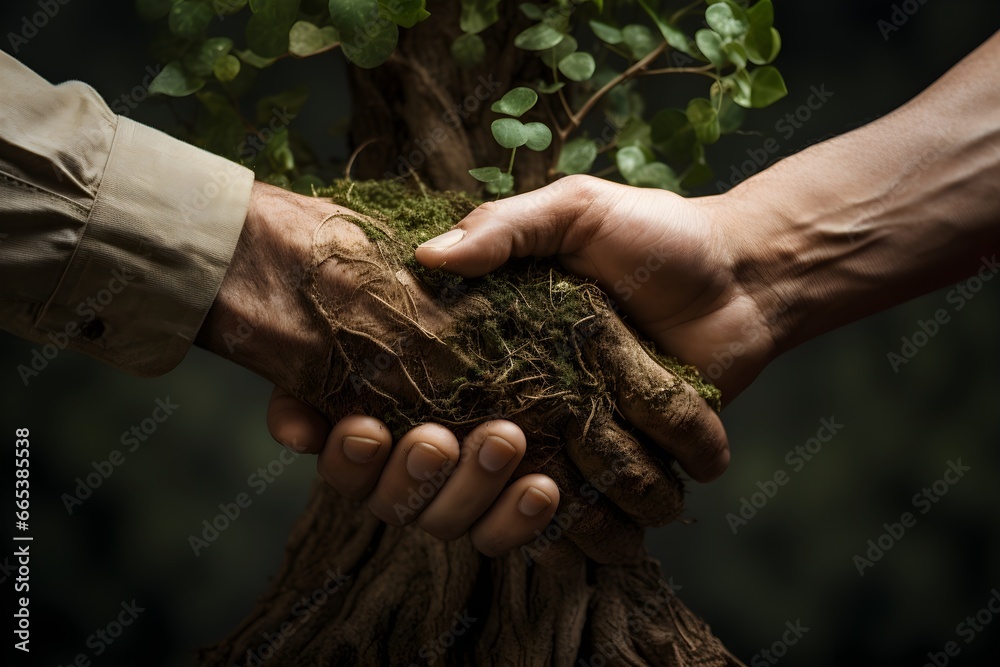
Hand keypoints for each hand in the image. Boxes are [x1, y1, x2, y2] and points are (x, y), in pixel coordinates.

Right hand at [200, 181, 718, 562]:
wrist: (740, 278)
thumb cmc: (651, 235)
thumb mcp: (575, 209)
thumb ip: (505, 229)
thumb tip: (426, 259)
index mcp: (466, 349)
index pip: (367, 400)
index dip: (324, 425)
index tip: (303, 423)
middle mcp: (488, 406)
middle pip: (410, 482)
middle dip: (404, 477)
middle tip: (428, 439)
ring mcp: (539, 447)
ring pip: (471, 517)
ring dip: (477, 505)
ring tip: (520, 463)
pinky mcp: (595, 475)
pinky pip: (556, 528)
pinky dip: (549, 529)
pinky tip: (556, 494)